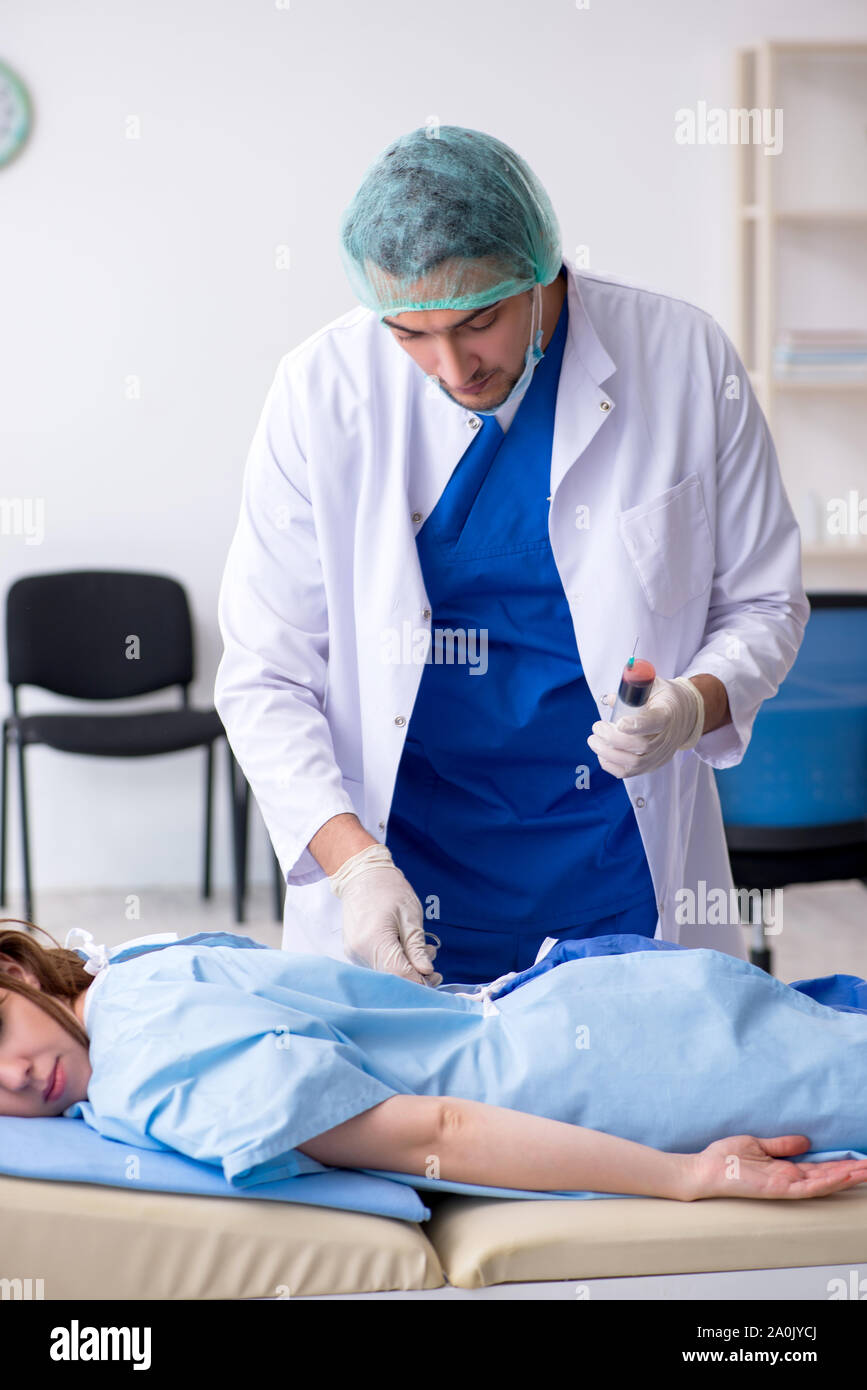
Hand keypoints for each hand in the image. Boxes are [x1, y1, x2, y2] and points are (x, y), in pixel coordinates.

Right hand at [329, 844, 441, 985]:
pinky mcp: (354, 951)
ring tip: (425, 951)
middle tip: (435, 970)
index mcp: (374, 940)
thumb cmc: (388, 890)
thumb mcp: (410, 916)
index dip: (419, 981)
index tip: (435, 979)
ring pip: (384, 972)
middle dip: (415, 977)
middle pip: (390, 977)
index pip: (398, 974)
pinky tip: (407, 949)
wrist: (362, 875)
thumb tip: (426, 972)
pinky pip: (377, 964)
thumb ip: (416, 947)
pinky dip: (395, 962)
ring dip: (406, 968)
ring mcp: (354, 952)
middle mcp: (359, 951)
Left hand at [586, 675, 704, 778]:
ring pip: (634, 762)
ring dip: (608, 753)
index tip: (619, 722)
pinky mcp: (652, 765)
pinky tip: (601, 754)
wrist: (686, 715)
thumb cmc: (665, 699)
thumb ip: (632, 689)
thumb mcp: (654, 686)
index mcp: (668, 714)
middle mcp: (666, 738)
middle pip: (641, 745)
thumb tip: (608, 699)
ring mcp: (660, 754)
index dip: (637, 725)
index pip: (656, 722)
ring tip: (594, 741)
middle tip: (597, 727)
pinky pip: (630, 772)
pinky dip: (611, 765)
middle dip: (613, 738)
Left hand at [687, 1133, 866, 1200]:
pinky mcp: (778, 1188)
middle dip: (851, 1172)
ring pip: (824, 1184)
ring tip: (866, 1171)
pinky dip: (827, 1182)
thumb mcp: (758, 1144)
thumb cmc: (726, 1158)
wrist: (706, 1168)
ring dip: (846, 1177)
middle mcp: (789, 1179)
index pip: (820, 1168)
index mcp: (785, 1169)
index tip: (860, 1159)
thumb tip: (805, 1140)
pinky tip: (843, 1176)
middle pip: (828, 1177)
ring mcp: (785, 1185)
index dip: (841, 1164)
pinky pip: (807, 1187)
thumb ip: (782, 1145)